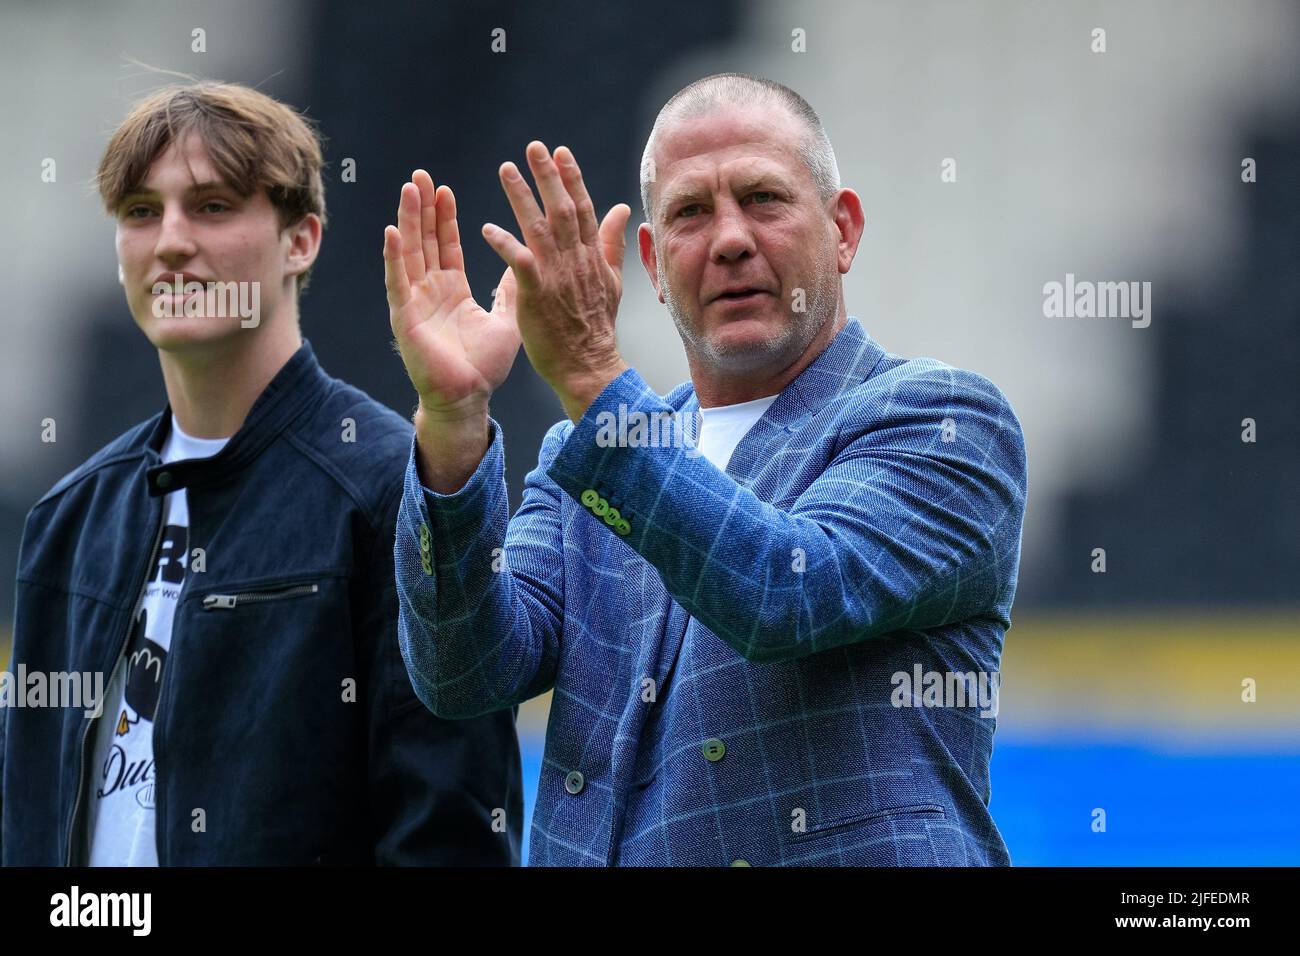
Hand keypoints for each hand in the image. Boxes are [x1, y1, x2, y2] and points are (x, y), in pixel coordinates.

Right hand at [384, 169, 520, 421]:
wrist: (470, 398)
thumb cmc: (485, 366)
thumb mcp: (507, 320)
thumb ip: (512, 291)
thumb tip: (525, 262)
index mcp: (453, 291)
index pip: (446, 245)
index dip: (444, 218)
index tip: (444, 189)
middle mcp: (430, 291)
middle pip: (424, 241)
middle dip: (422, 208)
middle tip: (420, 176)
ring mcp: (414, 302)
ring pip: (409, 253)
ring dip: (407, 221)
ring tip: (408, 190)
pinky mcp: (404, 317)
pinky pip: (397, 282)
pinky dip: (394, 257)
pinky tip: (392, 231)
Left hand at [481, 142, 630, 420]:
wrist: (588, 366)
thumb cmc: (596, 327)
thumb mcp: (612, 281)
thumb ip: (612, 242)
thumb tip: (621, 208)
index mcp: (592, 257)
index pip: (583, 208)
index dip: (571, 178)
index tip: (560, 152)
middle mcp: (575, 261)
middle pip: (562, 209)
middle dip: (547, 176)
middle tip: (532, 146)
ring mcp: (556, 277)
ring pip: (539, 228)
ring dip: (521, 197)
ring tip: (505, 170)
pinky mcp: (537, 295)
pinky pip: (519, 263)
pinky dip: (505, 244)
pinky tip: (487, 228)